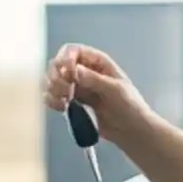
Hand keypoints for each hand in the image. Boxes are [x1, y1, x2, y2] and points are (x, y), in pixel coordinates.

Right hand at [43, 43, 158, 146]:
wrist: (131, 130)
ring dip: (52, 90)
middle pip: (57, 64)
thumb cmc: (130, 106)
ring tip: (64, 102)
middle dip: (56, 77)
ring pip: (52, 80)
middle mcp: (84, 71)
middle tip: (66, 92)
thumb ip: (94, 79)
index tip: (68, 76)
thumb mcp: (115, 90)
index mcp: (97, 62)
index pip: (72, 51)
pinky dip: (51, 101)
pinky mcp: (72, 101)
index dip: (65, 60)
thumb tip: (74, 70)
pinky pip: (52, 96)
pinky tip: (61, 108)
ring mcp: (77, 86)